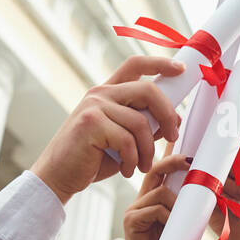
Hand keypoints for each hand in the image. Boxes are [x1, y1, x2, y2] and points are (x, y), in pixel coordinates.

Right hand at [31, 55, 184, 203]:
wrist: (58, 176)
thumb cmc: (92, 159)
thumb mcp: (121, 138)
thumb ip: (142, 124)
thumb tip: (172, 119)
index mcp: (108, 92)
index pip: (135, 65)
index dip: (160, 63)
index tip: (181, 69)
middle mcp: (100, 94)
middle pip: (148, 91)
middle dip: (167, 114)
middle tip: (173, 135)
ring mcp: (94, 106)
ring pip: (140, 122)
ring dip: (147, 150)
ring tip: (141, 166)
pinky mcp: (90, 124)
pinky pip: (127, 140)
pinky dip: (132, 160)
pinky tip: (126, 169)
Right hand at [122, 151, 190, 239]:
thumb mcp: (184, 222)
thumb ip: (190, 205)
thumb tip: (214, 186)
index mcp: (154, 197)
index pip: (162, 169)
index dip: (175, 156)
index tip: (193, 153)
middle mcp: (142, 199)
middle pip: (156, 169)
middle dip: (175, 162)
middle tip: (193, 162)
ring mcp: (134, 209)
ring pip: (160, 192)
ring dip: (179, 202)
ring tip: (187, 218)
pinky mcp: (131, 221)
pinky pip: (155, 209)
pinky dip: (169, 216)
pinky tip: (173, 229)